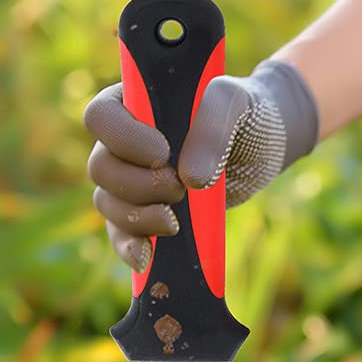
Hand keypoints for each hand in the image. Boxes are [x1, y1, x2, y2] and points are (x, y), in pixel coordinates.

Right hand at [83, 60, 318, 270]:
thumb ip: (212, 127)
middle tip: (180, 188)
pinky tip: (146, 259)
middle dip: (140, 186)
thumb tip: (191, 179)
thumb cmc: (243, 114)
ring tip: (175, 222)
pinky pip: (121, 233)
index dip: (123, 139)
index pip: (101, 117)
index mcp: (132, 102)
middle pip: (101, 168)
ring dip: (137, 218)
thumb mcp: (233, 103)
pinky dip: (130, 247)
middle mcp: (123, 141)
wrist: (260, 147)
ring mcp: (133, 179)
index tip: (163, 152)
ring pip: (107, 202)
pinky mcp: (148, 211)